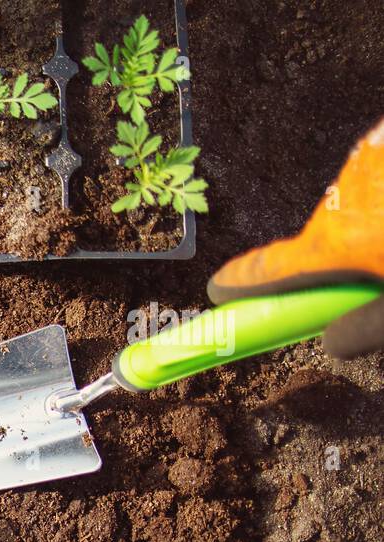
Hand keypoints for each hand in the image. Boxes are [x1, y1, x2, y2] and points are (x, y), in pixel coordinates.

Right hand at [207, 117, 383, 359]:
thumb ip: (370, 325)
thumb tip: (330, 342)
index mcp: (339, 241)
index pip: (270, 269)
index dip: (242, 284)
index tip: (217, 291)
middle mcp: (344, 194)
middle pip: (327, 234)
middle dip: (347, 256)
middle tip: (380, 269)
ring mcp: (373, 155)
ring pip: (365, 198)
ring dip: (382, 217)